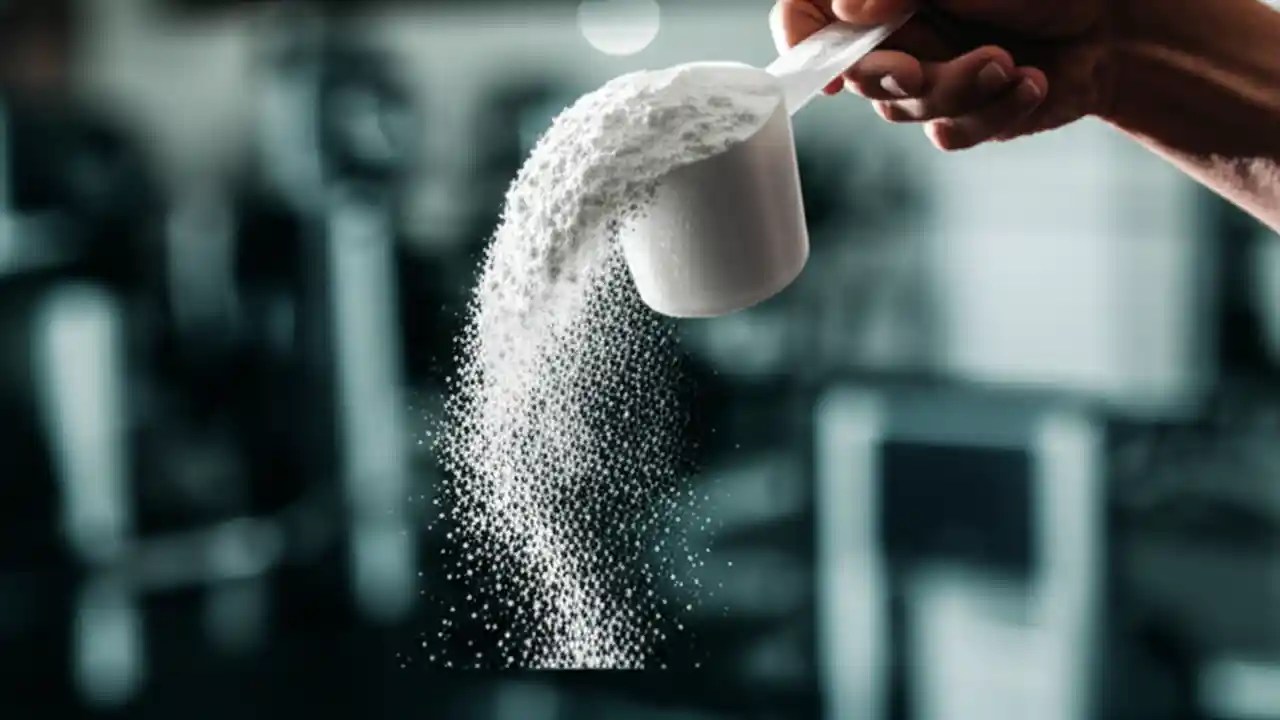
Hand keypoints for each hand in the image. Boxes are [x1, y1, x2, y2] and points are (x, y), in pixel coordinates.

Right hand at [770, 0, 1114, 150]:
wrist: (1120, 21)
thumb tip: (847, 7)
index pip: (805, 12)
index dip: (798, 38)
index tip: (821, 62)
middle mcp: (892, 32)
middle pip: (850, 72)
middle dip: (887, 76)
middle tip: (917, 73)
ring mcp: (924, 75)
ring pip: (901, 109)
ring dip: (956, 90)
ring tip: (1007, 62)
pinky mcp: (959, 114)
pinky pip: (947, 133)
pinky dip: (992, 114)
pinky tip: (1031, 84)